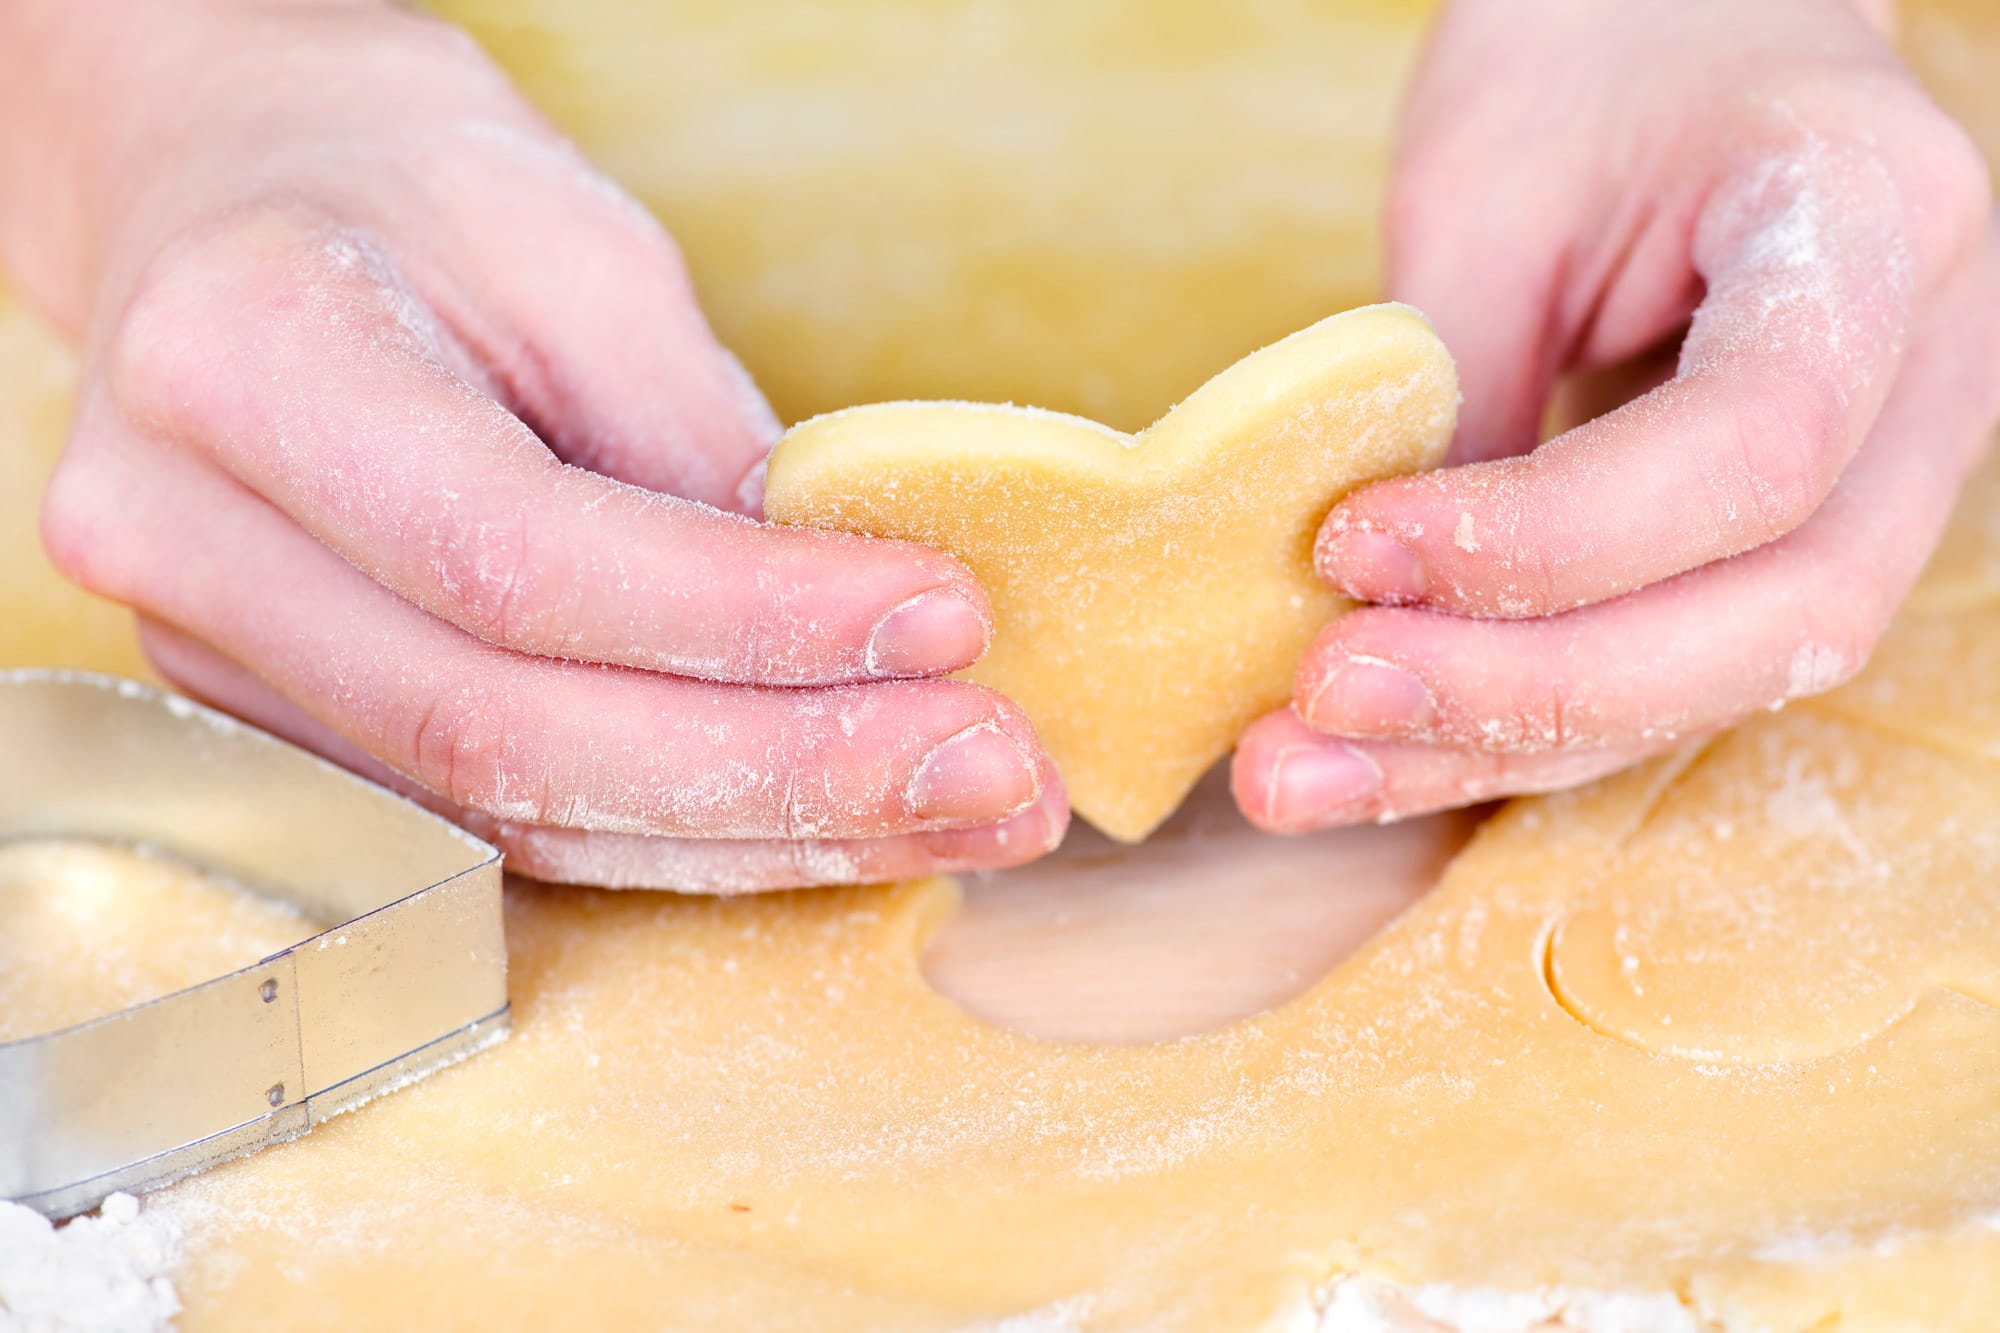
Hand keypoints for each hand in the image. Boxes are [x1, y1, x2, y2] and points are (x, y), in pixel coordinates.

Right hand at [0, 1, 1064, 888]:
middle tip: (999, 775)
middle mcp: (191, 543)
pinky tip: (836, 826)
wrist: (237, 202)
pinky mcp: (288, 727)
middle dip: (788, 775)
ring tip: (963, 815)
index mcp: (246, 368)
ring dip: (765, 839)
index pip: (520, 561)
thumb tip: (867, 631)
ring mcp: (214, 659)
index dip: (753, 618)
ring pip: (514, 817)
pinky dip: (686, 840)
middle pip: (510, 735)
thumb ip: (696, 449)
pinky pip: (505, 827)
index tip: (948, 621)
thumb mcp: (578, 254)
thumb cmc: (412, 190)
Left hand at [1234, 0, 1999, 831]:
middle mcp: (1926, 375)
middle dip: (1529, 686)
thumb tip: (1366, 601)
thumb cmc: (1587, 59)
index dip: (1551, 537)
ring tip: (1294, 770)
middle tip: (1322, 697)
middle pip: (1776, 612)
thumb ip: (1462, 386)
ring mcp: (1880, 472)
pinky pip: (1665, 666)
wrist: (1676, 27)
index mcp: (1874, 226)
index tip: (1354, 544)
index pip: (1755, 443)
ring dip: (1493, 747)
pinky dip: (1506, 726)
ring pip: (1722, 678)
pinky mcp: (1780, 540)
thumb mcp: (1494, 186)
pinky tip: (1357, 755)